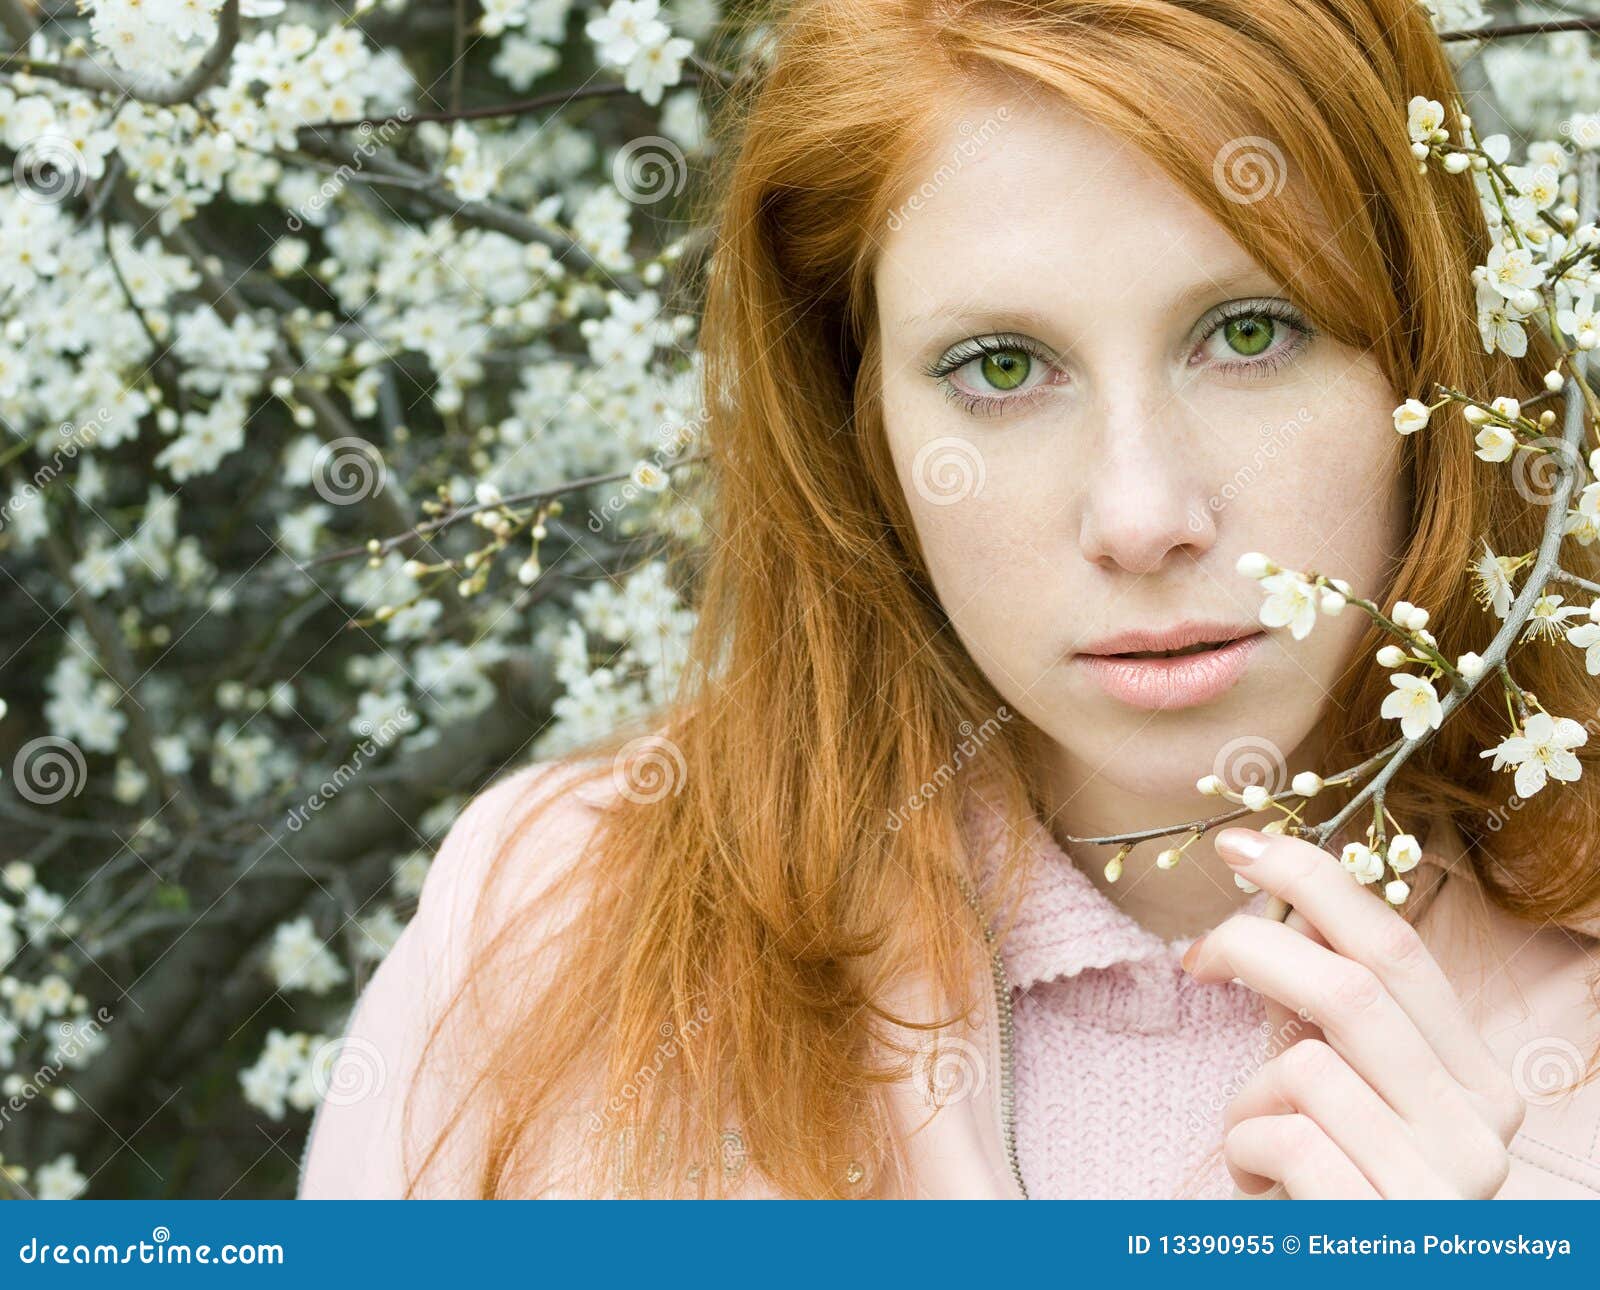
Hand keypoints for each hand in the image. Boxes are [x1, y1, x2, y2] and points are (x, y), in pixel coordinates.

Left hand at [1180, 827, 1525, 1198]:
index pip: (1398, 948)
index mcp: (1479, 1082)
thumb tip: (1290, 903)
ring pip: (1304, 1067)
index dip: (1314, 882)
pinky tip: (1268, 1194)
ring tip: (1259, 1148)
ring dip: (1248, 1101)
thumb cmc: (1329, 1196)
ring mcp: (1443, 1186)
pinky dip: (1246, 1153)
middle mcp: (1482, 1130)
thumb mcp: (1332, 1094)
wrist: (1350, 1283)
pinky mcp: (1386, 1230)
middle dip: (1254, 949)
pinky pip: (1282, 1138)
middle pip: (1351, 987)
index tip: (1239, 844)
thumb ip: (1321, 1012)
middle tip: (1194, 957)